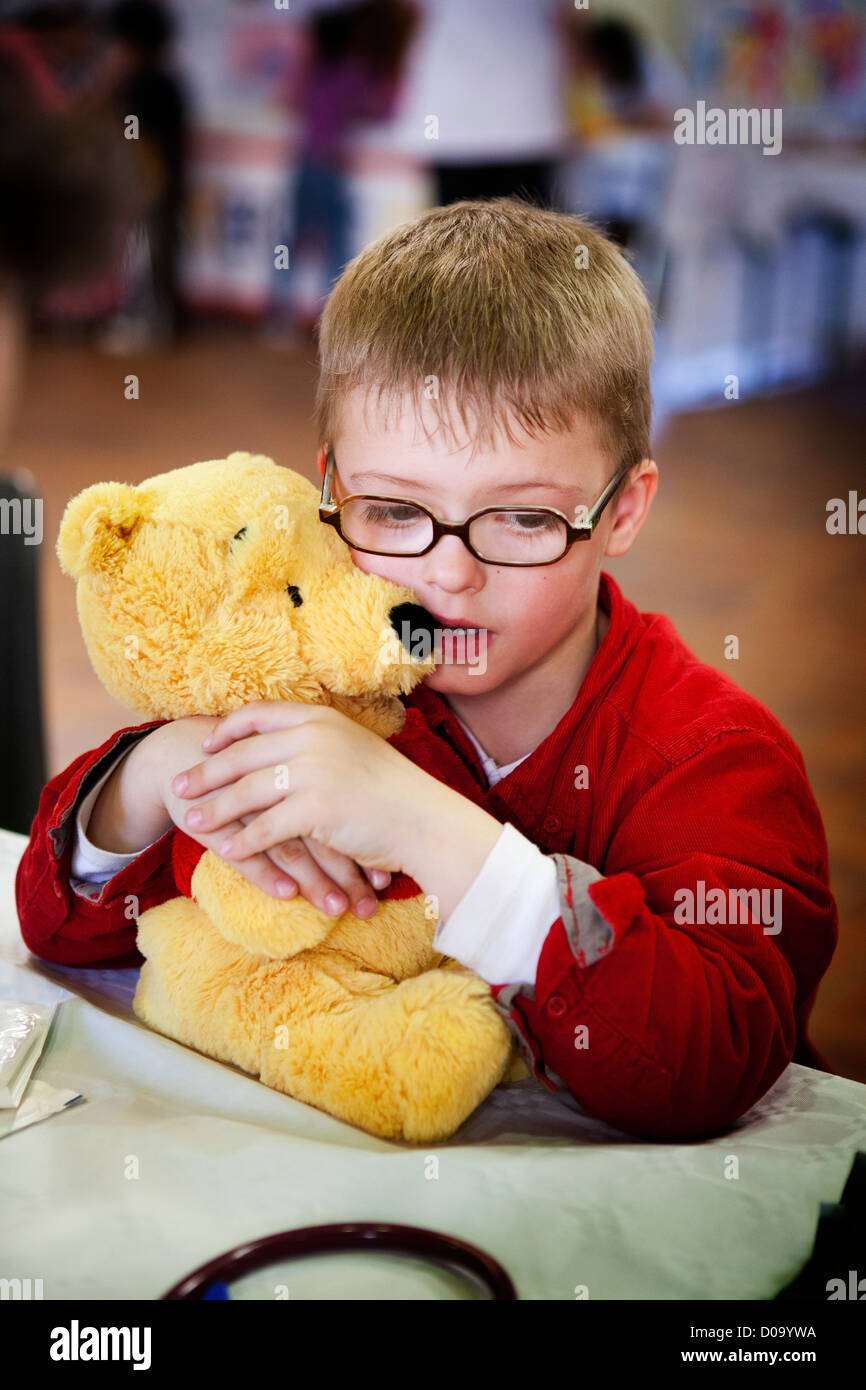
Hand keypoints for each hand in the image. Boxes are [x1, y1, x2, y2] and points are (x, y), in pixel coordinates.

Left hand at [171, 700, 504, 919]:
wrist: (426, 820)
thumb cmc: (394, 791)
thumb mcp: (355, 749)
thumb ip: (319, 744)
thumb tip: (286, 749)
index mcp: (321, 719)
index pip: (259, 715)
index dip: (227, 730)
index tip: (207, 744)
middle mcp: (313, 738)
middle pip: (243, 754)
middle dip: (207, 772)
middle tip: (179, 787)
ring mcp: (313, 772)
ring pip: (247, 791)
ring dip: (215, 809)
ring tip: (193, 822)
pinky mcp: (315, 809)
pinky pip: (266, 827)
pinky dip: (245, 841)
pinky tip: (227, 851)